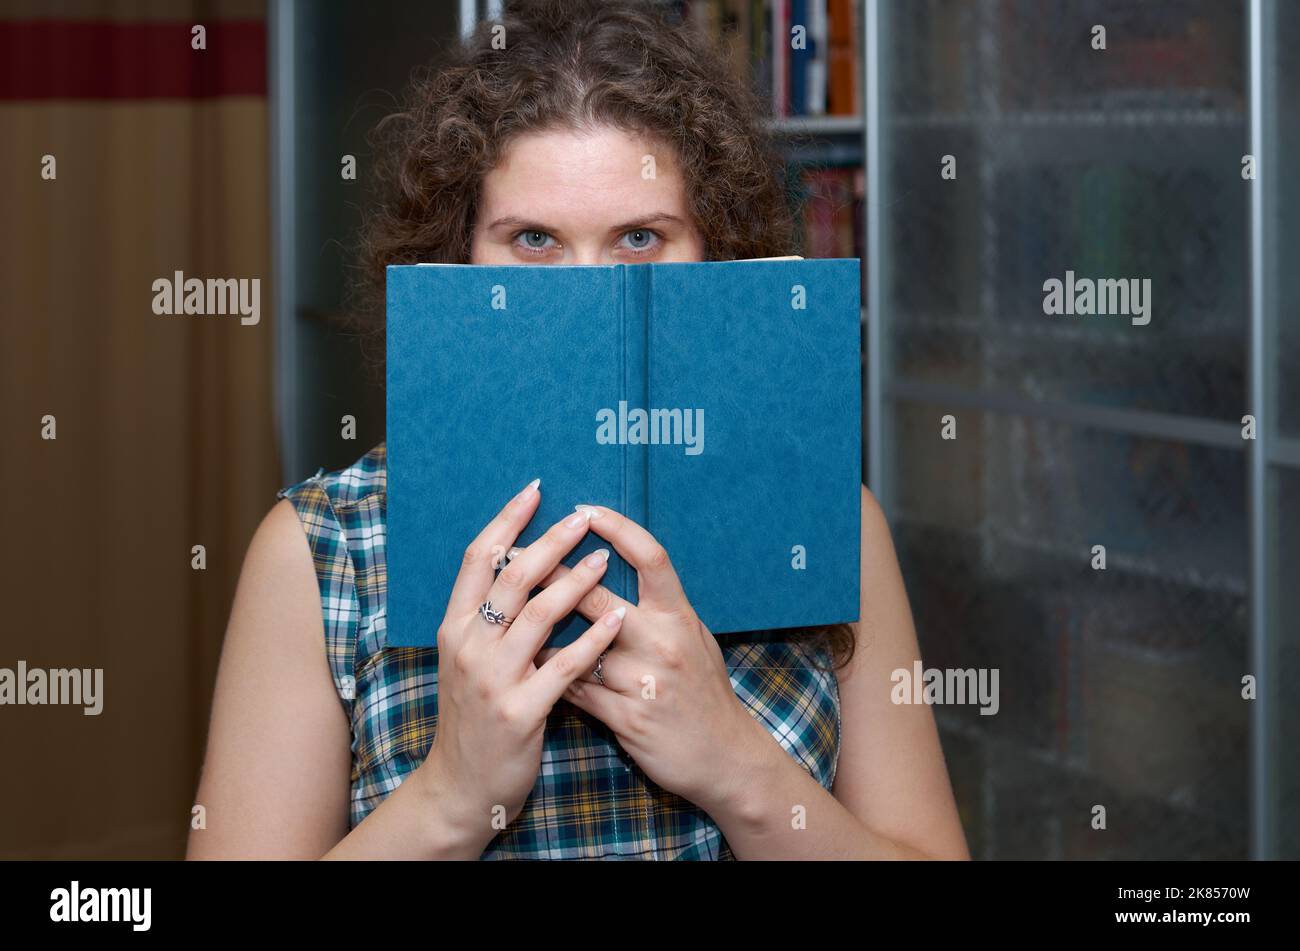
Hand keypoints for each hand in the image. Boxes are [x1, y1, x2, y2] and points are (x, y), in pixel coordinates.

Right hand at [415, 482, 625, 852]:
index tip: (536, 491)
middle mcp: (468, 647)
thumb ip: (488, 618)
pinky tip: (616, 619)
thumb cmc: (474, 717)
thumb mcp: (467, 662)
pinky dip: (592, 639)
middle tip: (583, 516)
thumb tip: (520, 563)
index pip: (478, 559)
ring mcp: (492, 680)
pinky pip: (564, 666)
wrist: (461, 786)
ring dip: (576, 581)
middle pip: (511, 577)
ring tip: (604, 557)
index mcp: (454, 628)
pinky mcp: (520, 712)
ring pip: (538, 614)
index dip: (507, 520)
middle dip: (550, 540)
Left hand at [536, 505, 769, 814]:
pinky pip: (576, 691)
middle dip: (552, 572)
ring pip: (576, 648)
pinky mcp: (627, 717)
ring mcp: (644, 681)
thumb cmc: (706, 692)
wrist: (724, 758)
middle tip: (517, 553)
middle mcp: (663, 643)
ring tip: (505, 613)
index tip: (585, 509)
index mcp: (679, 616)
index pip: (650, 558)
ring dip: (539, 633)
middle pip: (597, 597)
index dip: (617, 528)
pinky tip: (527, 666)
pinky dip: (551, 677)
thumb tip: (629, 566)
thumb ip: (662, 608)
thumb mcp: (695, 639)